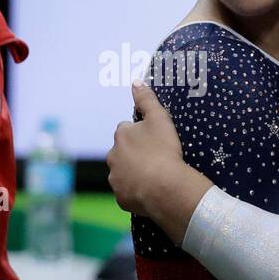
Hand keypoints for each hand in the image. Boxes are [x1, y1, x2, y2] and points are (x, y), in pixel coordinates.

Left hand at [106, 82, 211, 241]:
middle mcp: (112, 156)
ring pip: (124, 172)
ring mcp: (115, 178)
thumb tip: (135, 82)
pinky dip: (137, 191)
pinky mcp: (121, 197)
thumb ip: (146, 99)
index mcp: (121, 135)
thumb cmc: (164, 150)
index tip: (155, 141)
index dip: (142, 135)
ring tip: (155, 177)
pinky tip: (151, 191)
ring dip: (135, 173)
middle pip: (123, 152)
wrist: (165, 187)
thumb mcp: (159, 118)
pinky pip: (128, 192)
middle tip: (157, 159)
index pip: (127, 130)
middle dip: (135, 155)